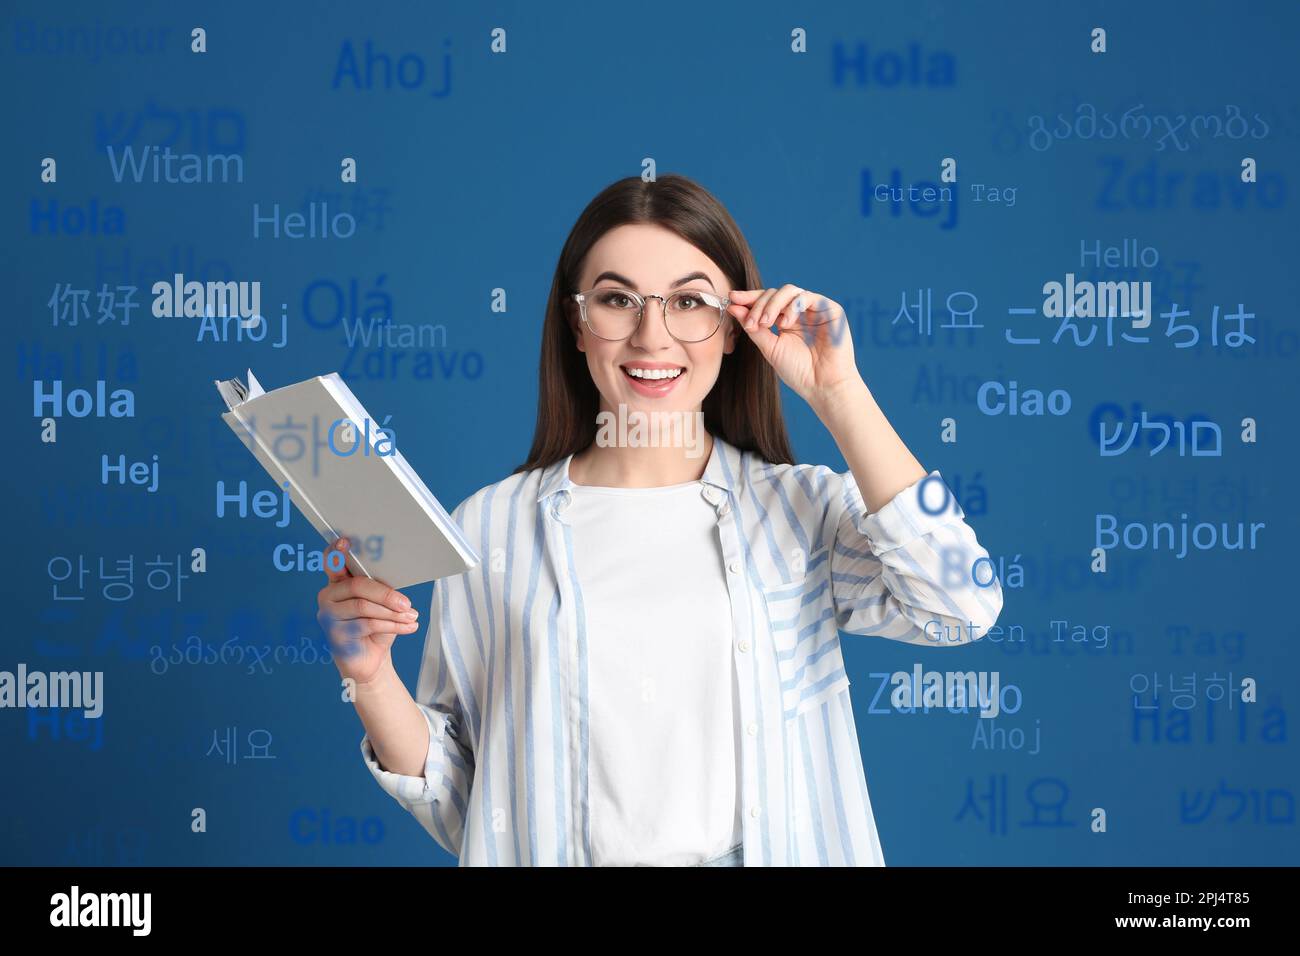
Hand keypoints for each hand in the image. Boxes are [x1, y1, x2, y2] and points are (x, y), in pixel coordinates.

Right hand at [315, 536, 420, 685]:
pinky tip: (407, 627)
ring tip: (411, 617)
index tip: (346, 542)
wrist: (372, 658)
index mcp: (338, 582)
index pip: (332, 562)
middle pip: (357, 586)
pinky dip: (392, 626)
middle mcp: (328, 596)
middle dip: (386, 594)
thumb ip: (379, 587)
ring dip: (392, 613)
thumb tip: (392, 577)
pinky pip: (366, 625)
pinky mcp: (334, 635)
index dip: (337, 552)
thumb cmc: (376, 626)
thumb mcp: (381, 603)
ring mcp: (328, 616)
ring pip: (363, 607)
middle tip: (406, 603)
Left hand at [728, 284, 863, 408]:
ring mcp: (815, 309)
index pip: (766, 302)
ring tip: (765, 324)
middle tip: (752, 323)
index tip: (731, 298)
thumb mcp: (770, 348)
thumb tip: (734, 307)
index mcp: (785, 320)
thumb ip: (754, 328)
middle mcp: (800, 312)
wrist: (822, 386)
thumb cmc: (798, 371)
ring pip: (789, 291)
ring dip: (772, 304)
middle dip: (758, 304)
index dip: (749, 298)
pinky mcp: (830, 309)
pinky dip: (792, 307)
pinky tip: (785, 324)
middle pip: (774, 293)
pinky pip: (806, 297)